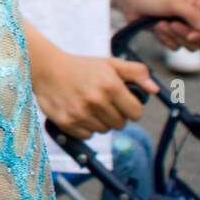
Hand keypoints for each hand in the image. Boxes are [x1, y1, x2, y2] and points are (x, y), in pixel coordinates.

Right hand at [31, 42, 156, 138]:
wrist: (45, 68)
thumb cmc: (80, 67)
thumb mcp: (109, 64)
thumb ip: (136, 73)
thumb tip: (154, 90)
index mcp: (110, 85)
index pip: (136, 113)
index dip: (131, 108)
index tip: (122, 103)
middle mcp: (96, 100)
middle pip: (120, 124)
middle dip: (115, 115)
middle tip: (102, 103)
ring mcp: (80, 113)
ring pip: (104, 130)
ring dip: (99, 121)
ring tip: (88, 106)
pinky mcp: (66, 122)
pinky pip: (87, 135)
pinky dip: (84, 127)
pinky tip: (78, 113)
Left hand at [118, 0, 199, 49]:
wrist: (130, 2)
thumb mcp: (173, 3)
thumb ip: (192, 15)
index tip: (191, 35)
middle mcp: (196, 16)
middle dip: (187, 35)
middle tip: (171, 25)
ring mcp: (185, 27)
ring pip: (192, 46)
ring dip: (174, 37)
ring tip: (161, 24)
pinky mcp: (173, 35)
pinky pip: (176, 47)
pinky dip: (165, 40)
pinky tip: (156, 28)